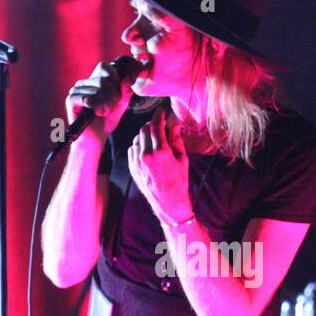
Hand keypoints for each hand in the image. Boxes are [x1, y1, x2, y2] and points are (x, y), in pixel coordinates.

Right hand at [64, 59, 136, 138]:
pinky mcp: (71, 100)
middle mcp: (84, 82)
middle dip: (112, 96)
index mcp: (94, 80)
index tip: (117, 94)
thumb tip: (127, 79)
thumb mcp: (121, 105)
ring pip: (97, 89)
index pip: (104, 66)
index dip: (114, 78)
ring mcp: (76, 90)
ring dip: (105, 104)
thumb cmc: (106, 121)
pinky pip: (87, 98)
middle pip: (103, 79)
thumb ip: (125, 92)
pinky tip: (94, 113)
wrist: (96, 138)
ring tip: (102, 112)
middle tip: (109, 108)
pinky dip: (95, 107)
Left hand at [129, 109, 193, 225]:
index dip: (158, 116)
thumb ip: (176, 140)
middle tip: (158, 124)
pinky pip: (132, 150)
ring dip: (144, 135)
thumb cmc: (179, 181)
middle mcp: (147, 156)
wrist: (169, 203)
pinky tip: (147, 149)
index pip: (156, 126)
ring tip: (154, 139)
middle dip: (151, 124)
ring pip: (137, 139)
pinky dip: (138, 146)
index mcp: (161, 152)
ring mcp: (137, 163)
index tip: (161, 112)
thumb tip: (175, 125)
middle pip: (144, 130)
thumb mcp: (183, 159)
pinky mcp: (133, 168)